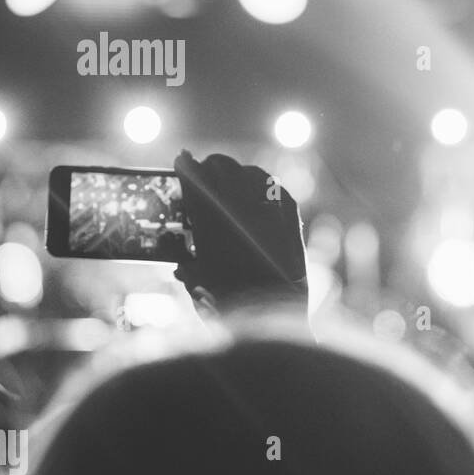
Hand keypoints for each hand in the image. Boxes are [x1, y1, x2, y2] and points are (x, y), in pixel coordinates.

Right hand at [171, 151, 307, 313]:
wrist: (274, 314)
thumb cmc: (229, 304)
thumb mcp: (197, 284)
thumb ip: (187, 265)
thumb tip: (182, 262)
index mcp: (207, 216)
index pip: (192, 175)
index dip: (185, 166)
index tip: (182, 160)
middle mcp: (238, 205)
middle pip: (222, 166)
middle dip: (211, 168)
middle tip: (206, 172)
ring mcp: (268, 207)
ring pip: (251, 173)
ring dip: (239, 176)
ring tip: (234, 184)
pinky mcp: (292, 215)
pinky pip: (276, 189)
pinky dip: (265, 189)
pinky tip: (260, 195)